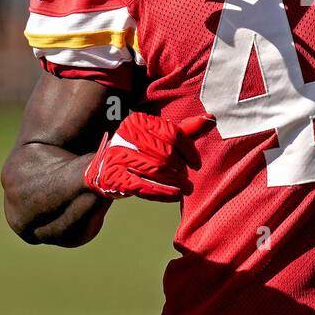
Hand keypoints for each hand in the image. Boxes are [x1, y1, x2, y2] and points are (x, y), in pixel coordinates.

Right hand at [83, 112, 214, 200]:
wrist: (103, 170)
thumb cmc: (139, 152)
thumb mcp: (159, 138)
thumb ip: (185, 130)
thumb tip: (211, 118)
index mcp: (138, 121)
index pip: (172, 134)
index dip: (189, 151)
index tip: (197, 165)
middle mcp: (126, 135)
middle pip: (165, 152)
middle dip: (181, 169)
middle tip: (187, 179)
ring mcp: (118, 156)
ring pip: (156, 170)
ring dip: (175, 182)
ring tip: (186, 189)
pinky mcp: (114, 177)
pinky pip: (143, 186)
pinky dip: (162, 192)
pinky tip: (174, 196)